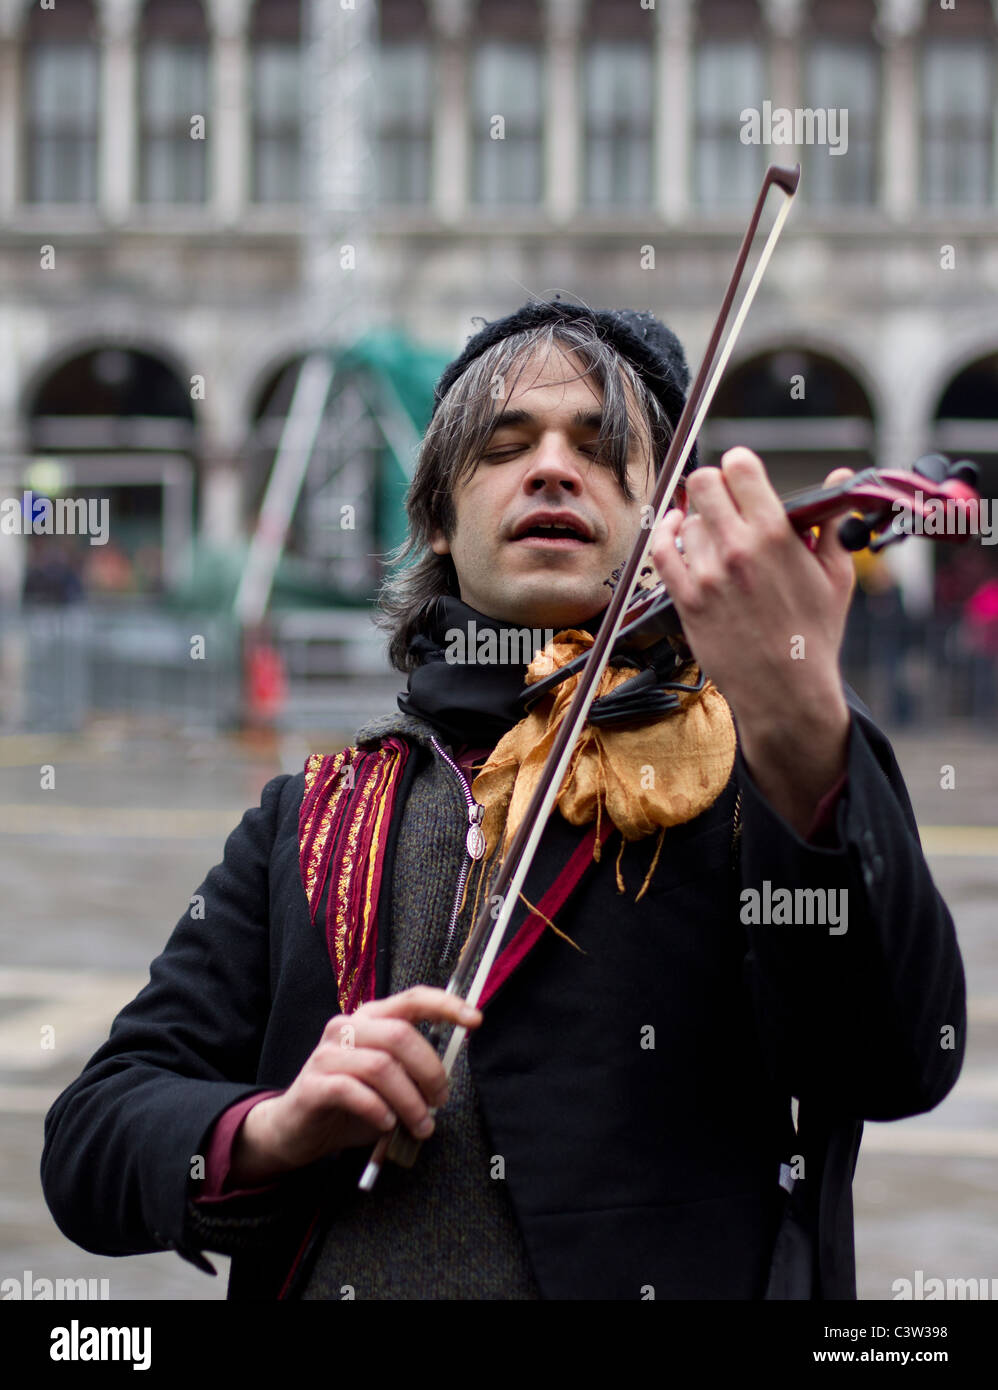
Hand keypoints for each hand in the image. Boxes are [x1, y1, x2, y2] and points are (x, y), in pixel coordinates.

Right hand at [229, 987, 481, 1186]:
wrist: (296, 1129)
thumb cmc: (350, 1103)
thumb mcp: (388, 1083)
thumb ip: (411, 1070)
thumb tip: (447, 1076)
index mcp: (371, 1019)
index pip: (412, 999)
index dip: (446, 1005)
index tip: (475, 1019)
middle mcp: (348, 1027)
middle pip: (400, 1035)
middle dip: (430, 1072)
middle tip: (440, 1102)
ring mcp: (327, 1053)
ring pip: (381, 1066)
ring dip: (410, 1101)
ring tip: (420, 1126)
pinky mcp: (314, 1084)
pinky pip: (353, 1091)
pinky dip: (378, 1110)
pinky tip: (386, 1125)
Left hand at [651, 449, 854, 832]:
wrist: (785, 690)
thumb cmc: (814, 636)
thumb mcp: (837, 576)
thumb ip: (831, 524)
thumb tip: (836, 480)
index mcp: (775, 535)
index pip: (740, 467)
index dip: (740, 465)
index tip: (743, 473)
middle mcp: (736, 548)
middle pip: (704, 483)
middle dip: (715, 484)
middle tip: (724, 497)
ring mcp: (706, 574)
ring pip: (687, 519)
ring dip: (699, 519)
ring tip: (714, 532)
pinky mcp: (686, 598)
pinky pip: (661, 550)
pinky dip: (666, 534)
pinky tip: (676, 530)